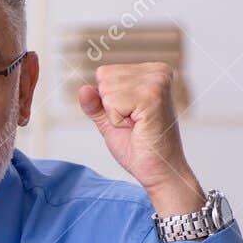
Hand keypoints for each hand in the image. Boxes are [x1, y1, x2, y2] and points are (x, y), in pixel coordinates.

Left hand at [78, 62, 204, 215]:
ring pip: (106, 90)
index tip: (131, 116)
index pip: (104, 73)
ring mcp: (157, 82)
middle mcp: (158, 72)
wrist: (159, 171)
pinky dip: (117, 121)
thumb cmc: (139, 147)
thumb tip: (83, 89)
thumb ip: (95, 103)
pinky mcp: (152, 97)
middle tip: (134, 123)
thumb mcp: (110, 120)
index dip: (108, 101)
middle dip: (110, 107)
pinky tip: (138, 127)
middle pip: (103, 78)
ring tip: (137, 125)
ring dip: (115, 115)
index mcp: (152, 71)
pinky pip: (111, 103)